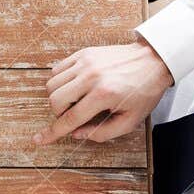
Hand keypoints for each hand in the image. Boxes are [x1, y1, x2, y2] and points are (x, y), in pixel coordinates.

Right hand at [34, 39, 173, 144]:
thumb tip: (76, 133)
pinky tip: (74, 86)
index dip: (53, 132)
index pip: (70, 118)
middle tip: (74, 114)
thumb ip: (103, 132)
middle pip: (55, 100)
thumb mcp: (131, 120)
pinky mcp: (83, 54)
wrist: (154, 60)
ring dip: (57, 98)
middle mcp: (91, 77)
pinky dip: (59, 81)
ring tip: (74, 100)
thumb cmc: (144, 91)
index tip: (39, 139)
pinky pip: (57, 70)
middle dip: (59, 113)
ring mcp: (85, 63)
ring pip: (52, 85)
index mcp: (104, 95)